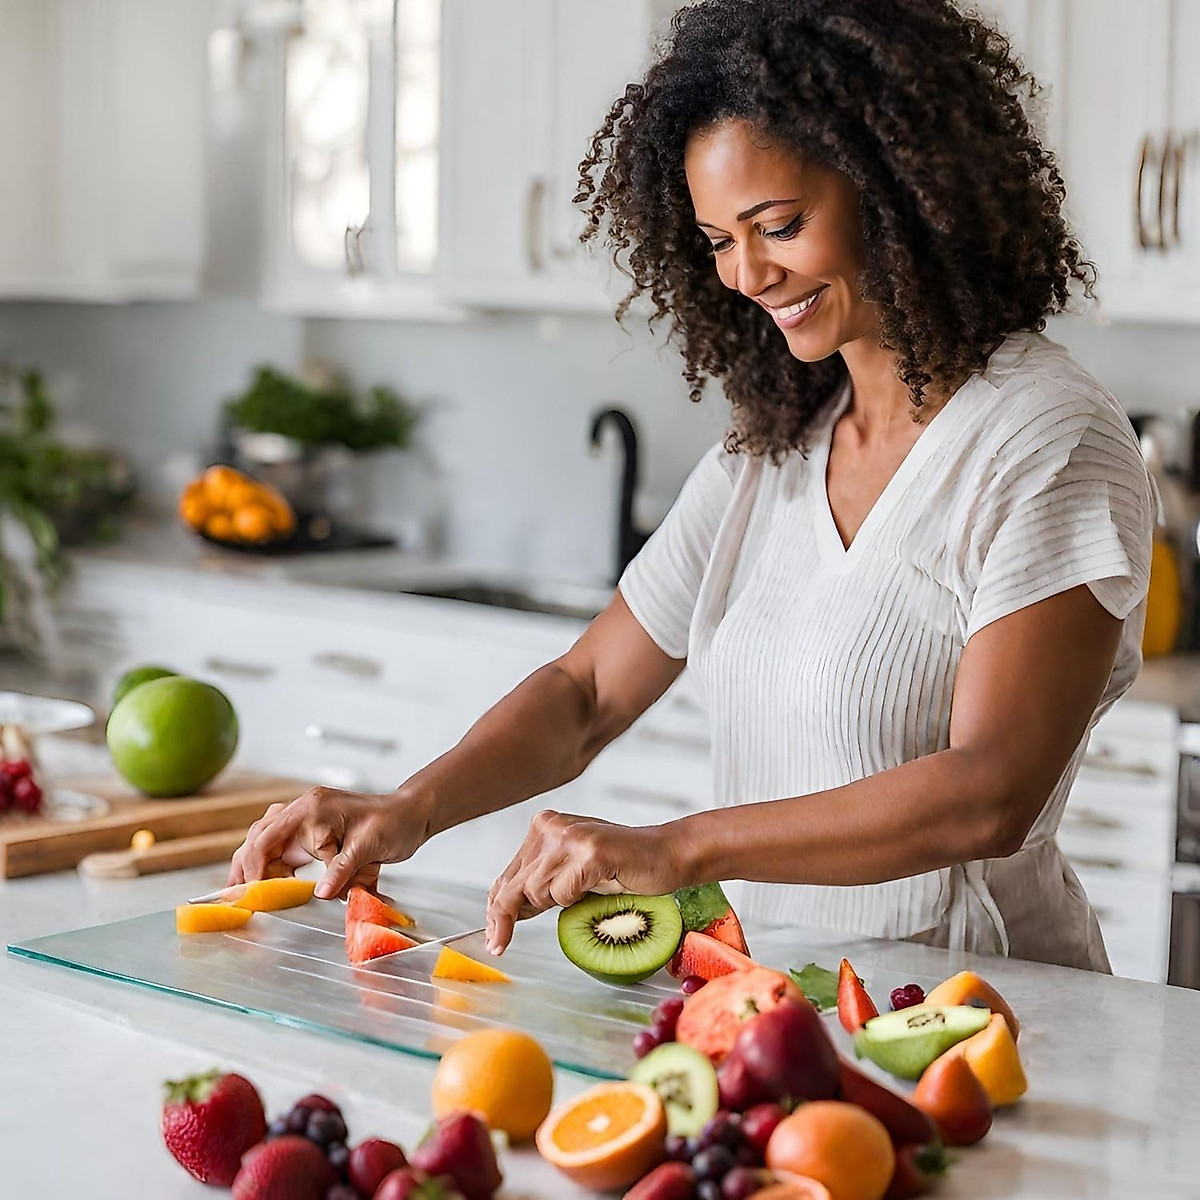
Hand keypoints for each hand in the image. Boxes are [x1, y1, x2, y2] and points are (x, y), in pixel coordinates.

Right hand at [227, 785, 429, 898]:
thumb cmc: (395, 822)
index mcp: (312, 808)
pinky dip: (271, 864)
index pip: (269, 837)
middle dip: (244, 866)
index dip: (255, 867)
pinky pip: (283, 846)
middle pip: (259, 836)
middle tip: (235, 897)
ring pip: (266, 839)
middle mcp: (304, 810)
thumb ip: (343, 869)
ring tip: (240, 891)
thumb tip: (321, 894)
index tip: (253, 894)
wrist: (411, 814)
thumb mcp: (369, 846)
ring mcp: (306, 819)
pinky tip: (267, 882)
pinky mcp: (313, 832)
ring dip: (252, 864)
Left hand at [485, 809, 684, 954]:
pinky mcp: (589, 850)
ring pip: (537, 892)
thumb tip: (506, 912)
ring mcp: (570, 836)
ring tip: (586, 891)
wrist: (667, 855)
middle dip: (507, 919)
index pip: (508, 875)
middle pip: (514, 886)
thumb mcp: (572, 874)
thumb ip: (542, 885)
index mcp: (544, 827)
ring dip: (559, 904)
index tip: (493, 936)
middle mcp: (552, 826)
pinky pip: (563, 893)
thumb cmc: (623, 867)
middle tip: (500, 944)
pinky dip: (577, 900)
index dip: (496, 910)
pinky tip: (598, 885)